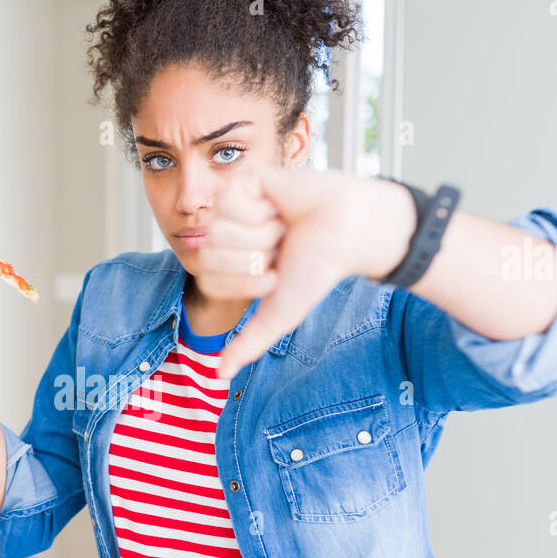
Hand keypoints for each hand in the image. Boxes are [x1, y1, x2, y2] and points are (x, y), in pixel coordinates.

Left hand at [201, 167, 415, 377]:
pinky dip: (260, 211)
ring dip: (259, 234)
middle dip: (251, 259)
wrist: (348, 233)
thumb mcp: (279, 314)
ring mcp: (233, 207)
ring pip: (217, 229)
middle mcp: (228, 235)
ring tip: (283, 227)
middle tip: (280, 248)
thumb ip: (249, 344)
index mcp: (233, 264)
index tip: (274, 276)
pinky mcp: (244, 181)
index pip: (209, 281)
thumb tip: (220, 376)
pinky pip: (229, 203)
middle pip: (207, 255)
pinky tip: (279, 207)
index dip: (243, 284)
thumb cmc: (318, 270)